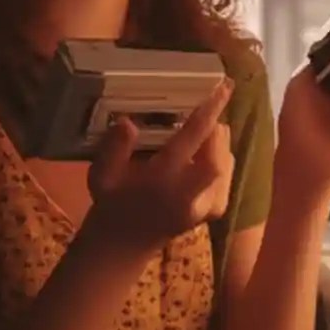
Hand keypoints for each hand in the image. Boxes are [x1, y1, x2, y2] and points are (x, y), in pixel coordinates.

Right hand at [83, 78, 235, 253]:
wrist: (125, 243)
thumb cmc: (112, 202)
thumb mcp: (101, 175)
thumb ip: (114, 148)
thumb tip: (128, 122)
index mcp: (162, 182)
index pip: (192, 142)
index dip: (209, 112)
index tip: (224, 86)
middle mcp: (190, 196)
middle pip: (218, 158)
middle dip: (215, 130)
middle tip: (203, 112)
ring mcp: (206, 208)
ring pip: (226, 166)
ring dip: (218, 143)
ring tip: (202, 130)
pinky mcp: (215, 212)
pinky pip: (227, 177)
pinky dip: (221, 157)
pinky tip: (205, 152)